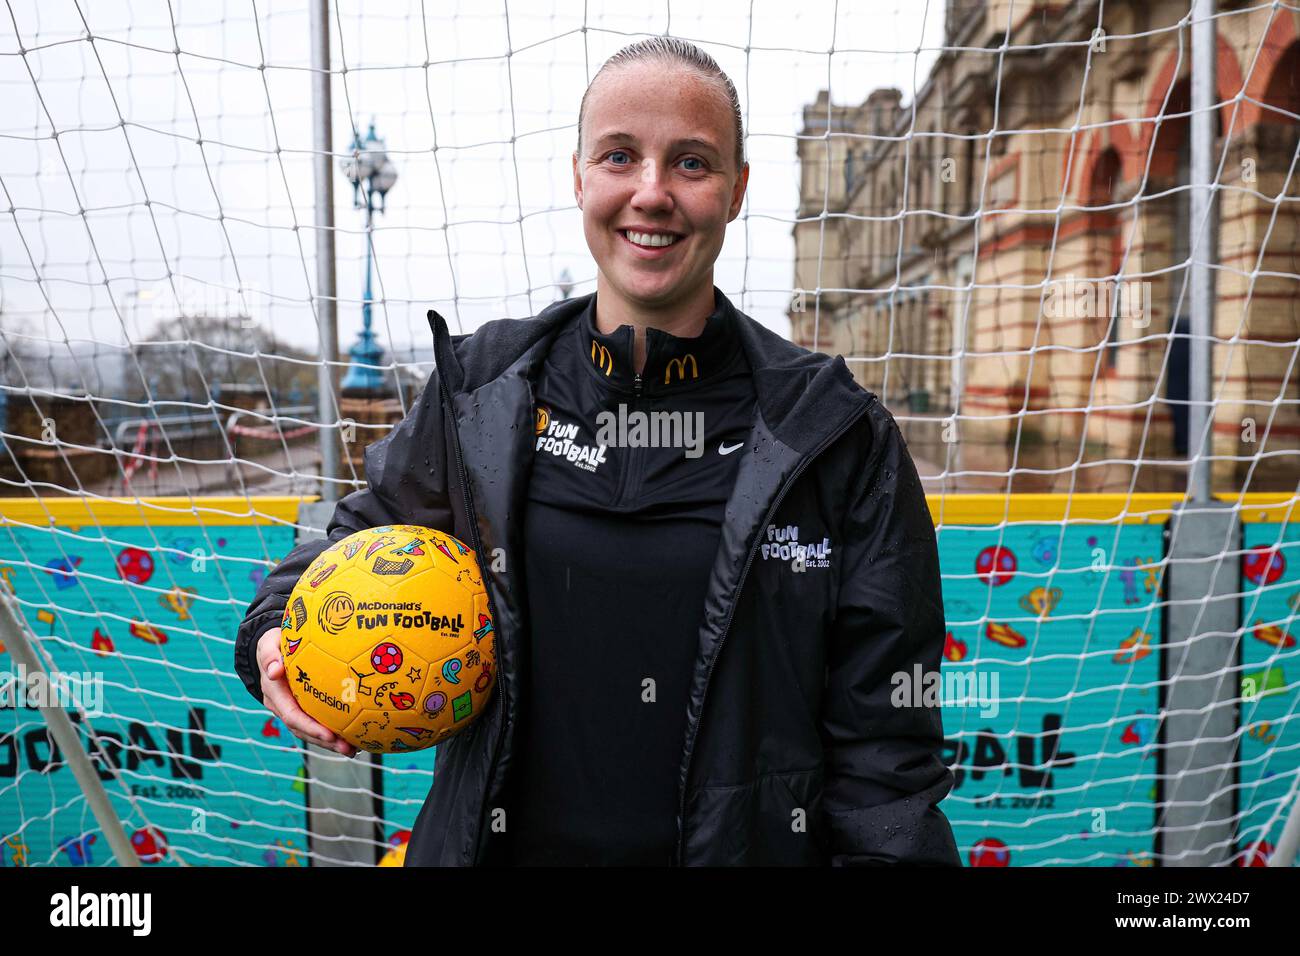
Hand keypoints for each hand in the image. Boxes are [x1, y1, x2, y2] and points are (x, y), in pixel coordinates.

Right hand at [257, 627, 357, 757]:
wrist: (271, 648)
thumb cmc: (273, 643)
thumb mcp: (268, 645)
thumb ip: (270, 656)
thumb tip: (274, 671)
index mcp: (274, 693)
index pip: (292, 715)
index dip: (310, 727)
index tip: (329, 735)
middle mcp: (281, 706)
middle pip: (303, 730)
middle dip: (324, 741)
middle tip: (347, 748)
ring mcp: (290, 709)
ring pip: (309, 731)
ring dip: (329, 743)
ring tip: (353, 750)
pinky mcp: (301, 707)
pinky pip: (315, 723)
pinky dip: (331, 733)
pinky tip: (351, 737)